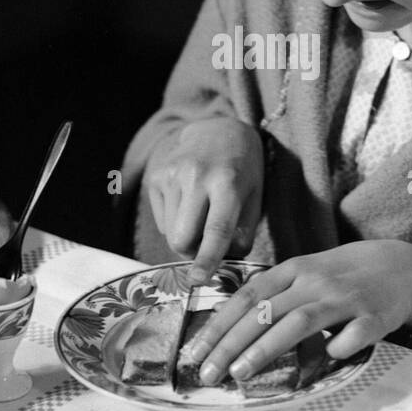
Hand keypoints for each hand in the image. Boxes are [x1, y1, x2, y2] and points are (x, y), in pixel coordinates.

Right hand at [145, 117, 263, 283]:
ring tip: (200, 215)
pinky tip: (188, 202)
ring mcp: (172, 174)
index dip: (208, 257)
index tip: (199, 279)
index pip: (216, 228)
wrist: (218, 131)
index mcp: (228, 182)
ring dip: (185, 236)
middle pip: (182, 238)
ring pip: (170, 233)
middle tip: (207, 243)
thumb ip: (243, 233)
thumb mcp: (255, 197)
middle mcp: (196, 176)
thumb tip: (224, 263)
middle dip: (192, 252)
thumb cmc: (243, 171)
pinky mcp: (156, 177)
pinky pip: (161, 221)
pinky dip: (175, 222)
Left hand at [182, 240, 411, 384]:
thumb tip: (228, 325)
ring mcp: (345, 298)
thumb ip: (273, 295)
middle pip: (266, 311)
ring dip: (266, 348)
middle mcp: (315, 281)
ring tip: (240, 374)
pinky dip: (337, 346)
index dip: (218, 324)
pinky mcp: (375, 316)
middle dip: (231, 344)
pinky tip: (326, 360)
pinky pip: (353, 335)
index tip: (193, 352)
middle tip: (206, 374)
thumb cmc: (343, 276)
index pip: (247, 297)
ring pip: (299, 322)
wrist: (401, 267)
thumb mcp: (305, 274)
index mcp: (294, 269)